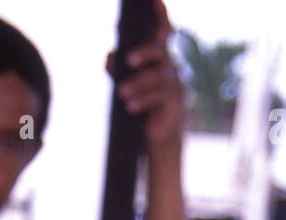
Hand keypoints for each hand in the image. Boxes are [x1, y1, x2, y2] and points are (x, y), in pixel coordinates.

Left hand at [109, 1, 184, 148]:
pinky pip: (161, 97)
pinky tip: (130, 106)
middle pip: (159, 50)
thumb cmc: (142, 107)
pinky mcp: (177, 102)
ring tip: (122, 93)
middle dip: (144, 52)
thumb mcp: (127, 86)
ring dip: (138, 84)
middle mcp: (169, 66)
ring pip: (158, 76)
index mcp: (158, 57)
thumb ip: (118, 70)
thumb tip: (109, 55)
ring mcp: (175, 83)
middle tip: (128, 60)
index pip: (161, 30)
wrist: (156, 138)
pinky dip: (144, 100)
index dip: (159, 14)